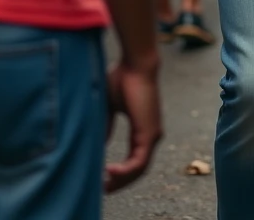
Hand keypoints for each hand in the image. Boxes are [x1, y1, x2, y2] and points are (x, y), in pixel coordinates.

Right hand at [105, 59, 162, 192]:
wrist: (135, 63)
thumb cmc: (122, 78)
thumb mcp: (108, 107)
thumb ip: (105, 126)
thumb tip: (100, 144)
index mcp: (143, 129)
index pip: (135, 160)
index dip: (120, 173)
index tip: (102, 179)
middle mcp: (151, 134)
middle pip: (137, 170)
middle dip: (119, 183)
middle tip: (101, 190)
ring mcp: (153, 134)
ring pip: (139, 170)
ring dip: (120, 181)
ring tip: (103, 185)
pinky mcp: (151, 132)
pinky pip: (140, 162)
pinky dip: (125, 172)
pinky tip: (108, 172)